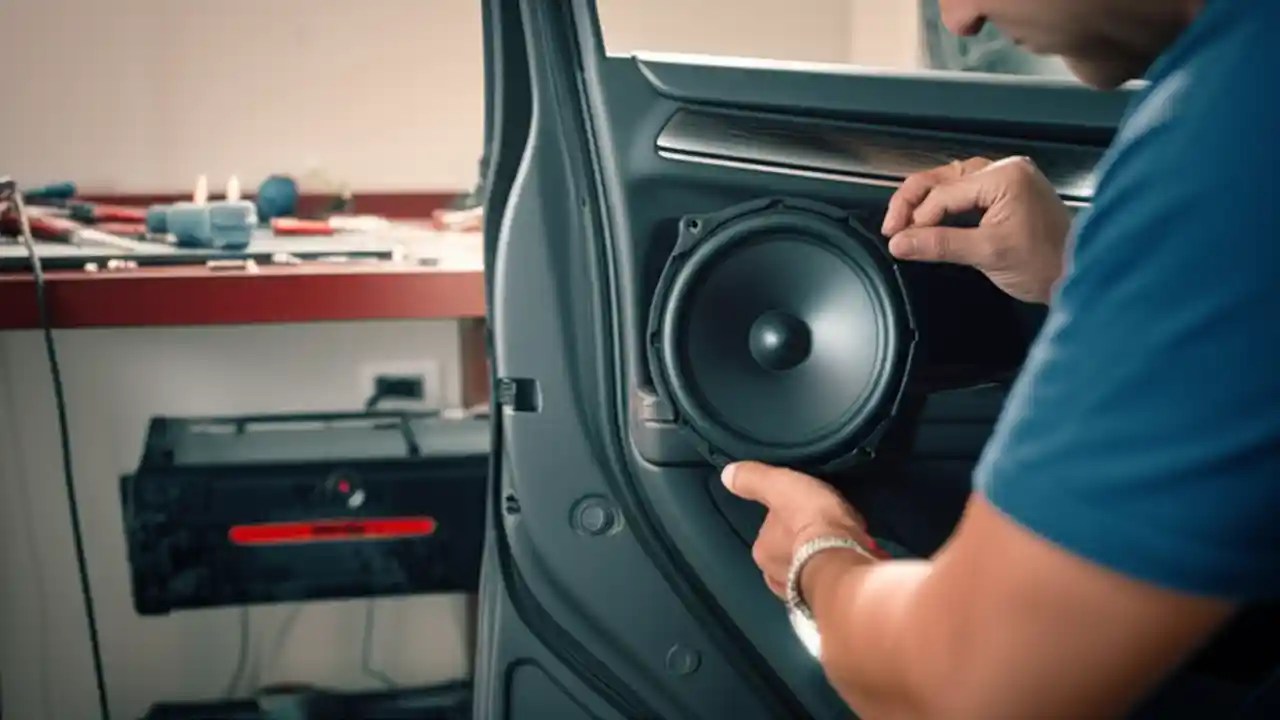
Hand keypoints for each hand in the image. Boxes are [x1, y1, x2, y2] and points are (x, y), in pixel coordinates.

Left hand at [721, 462, 879, 598]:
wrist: (844, 559)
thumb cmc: (808, 520)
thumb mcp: (779, 486)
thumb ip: (753, 480)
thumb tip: (726, 475)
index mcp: (762, 552)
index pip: (769, 533)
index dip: (786, 521)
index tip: (803, 511)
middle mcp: (776, 577)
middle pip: (788, 555)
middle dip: (802, 545)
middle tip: (822, 530)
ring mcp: (803, 593)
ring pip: (809, 571)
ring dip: (821, 562)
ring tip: (840, 546)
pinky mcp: (830, 601)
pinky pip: (831, 583)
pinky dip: (837, 574)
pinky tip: (851, 563)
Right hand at [881, 156, 1071, 303]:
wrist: (1080, 275)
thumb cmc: (1047, 264)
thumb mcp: (987, 254)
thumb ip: (940, 244)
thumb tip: (901, 243)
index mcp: (1005, 175)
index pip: (944, 193)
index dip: (918, 218)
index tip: (899, 241)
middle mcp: (1006, 169)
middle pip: (943, 178)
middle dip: (913, 203)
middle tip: (892, 228)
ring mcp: (1009, 179)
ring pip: (951, 183)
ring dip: (927, 204)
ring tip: (906, 226)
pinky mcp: (1009, 194)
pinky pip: (966, 193)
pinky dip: (945, 207)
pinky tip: (932, 223)